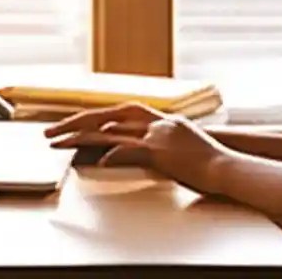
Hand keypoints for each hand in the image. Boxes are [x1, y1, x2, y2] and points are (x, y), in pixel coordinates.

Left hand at [43, 103, 232, 195]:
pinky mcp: (160, 154)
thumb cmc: (209, 163)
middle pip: (106, 116)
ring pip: (108, 133)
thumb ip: (157, 144)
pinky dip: (112, 155)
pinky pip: (129, 151)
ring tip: (56, 143)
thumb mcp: (181, 146)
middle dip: (75, 123)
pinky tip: (97, 161)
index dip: (92, 117)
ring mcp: (156, 136)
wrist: (231, 169)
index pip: (117, 112)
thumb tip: (132, 149)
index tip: (72, 122)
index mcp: (159, 119)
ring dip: (79, 138)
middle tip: (50, 131)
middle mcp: (155, 123)